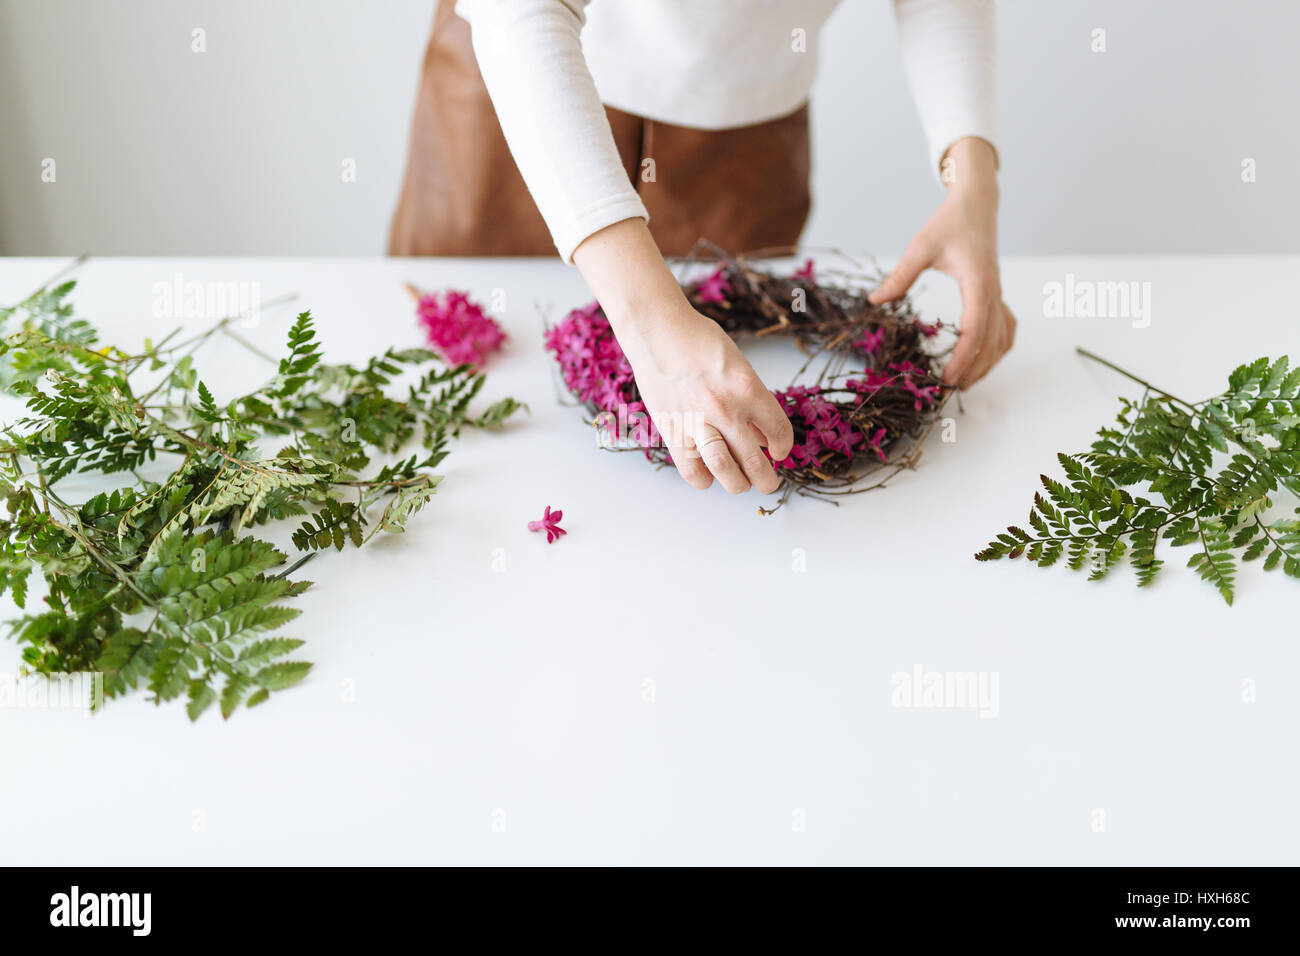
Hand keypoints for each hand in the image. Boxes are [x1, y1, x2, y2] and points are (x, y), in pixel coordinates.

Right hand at [620, 300, 793, 492]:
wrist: (657, 331)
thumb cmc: (699, 341)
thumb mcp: (738, 365)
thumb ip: (750, 401)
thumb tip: (760, 436)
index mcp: (748, 388)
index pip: (779, 432)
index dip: (784, 448)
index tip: (780, 453)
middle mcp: (725, 408)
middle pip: (756, 462)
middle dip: (767, 480)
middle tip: (768, 483)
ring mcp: (697, 422)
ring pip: (725, 471)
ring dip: (738, 485)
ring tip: (741, 484)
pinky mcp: (672, 430)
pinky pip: (691, 470)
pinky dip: (703, 480)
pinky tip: (709, 474)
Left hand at [868, 137, 1015, 387]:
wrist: (976, 204)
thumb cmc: (949, 223)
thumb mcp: (920, 246)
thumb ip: (900, 276)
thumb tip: (875, 301)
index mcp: (978, 283)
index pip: (975, 328)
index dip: (963, 357)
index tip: (947, 378)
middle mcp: (994, 292)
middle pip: (991, 341)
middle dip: (974, 369)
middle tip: (949, 391)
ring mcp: (998, 294)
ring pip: (1002, 338)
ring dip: (987, 363)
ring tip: (964, 382)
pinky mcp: (996, 294)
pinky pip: (1006, 327)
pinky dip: (997, 347)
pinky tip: (984, 358)